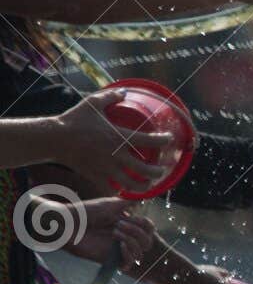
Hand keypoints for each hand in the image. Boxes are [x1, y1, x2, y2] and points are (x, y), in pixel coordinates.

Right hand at [54, 89, 172, 193]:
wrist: (53, 138)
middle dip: (158, 172)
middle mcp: (117, 155)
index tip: (169, 139)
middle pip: (146, 170)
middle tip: (162, 170)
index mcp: (120, 136)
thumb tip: (124, 91)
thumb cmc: (74, 119)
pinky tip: (124, 190)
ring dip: (143, 186)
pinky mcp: (95, 176)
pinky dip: (120, 192)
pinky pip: (111, 189)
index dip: (164, 140)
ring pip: (131, 184)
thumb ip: (111, 96)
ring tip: (148, 185)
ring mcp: (106, 168)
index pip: (151, 140)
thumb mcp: (94, 103)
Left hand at [58, 197, 155, 264]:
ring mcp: (117, 249)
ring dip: (132, 241)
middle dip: (138, 232)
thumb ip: (129, 202)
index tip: (131, 217)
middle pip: (148, 241)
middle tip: (119, 225)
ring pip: (140, 253)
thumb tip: (145, 198)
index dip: (145, 224)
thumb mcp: (111, 203)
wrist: (67, 223)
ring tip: (115, 233)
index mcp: (127, 224)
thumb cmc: (86, 212)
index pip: (149, 228)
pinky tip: (121, 246)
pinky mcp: (108, 259)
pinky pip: (128, 264)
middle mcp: (125, 237)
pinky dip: (129, 256)